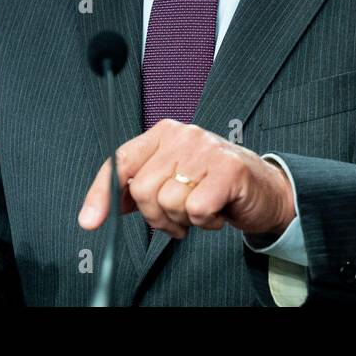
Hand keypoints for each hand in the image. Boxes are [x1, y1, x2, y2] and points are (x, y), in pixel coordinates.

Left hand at [77, 119, 295, 239]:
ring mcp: (206, 149)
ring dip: (183, 220)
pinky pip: (196, 209)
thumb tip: (100, 207)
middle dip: (156, 216)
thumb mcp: (173, 178)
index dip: (101, 193)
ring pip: (168, 201)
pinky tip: (217, 212)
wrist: (265, 189)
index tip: (90, 221)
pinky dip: (205, 222)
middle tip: (178, 218)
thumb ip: (140, 185)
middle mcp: (183, 135)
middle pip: (142, 188)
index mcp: (164, 134)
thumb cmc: (215, 184)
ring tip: (201, 211)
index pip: (121, 160)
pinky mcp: (228, 169)